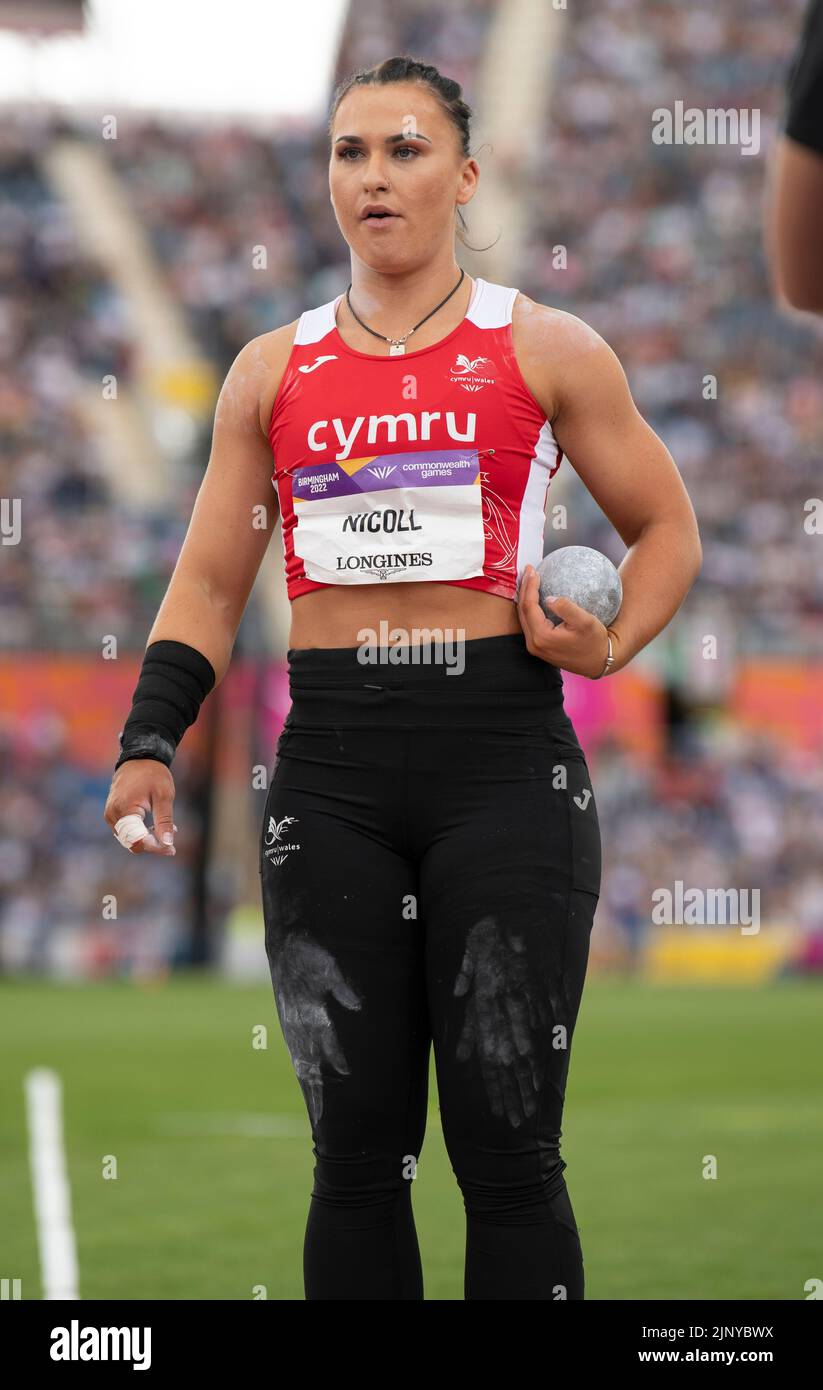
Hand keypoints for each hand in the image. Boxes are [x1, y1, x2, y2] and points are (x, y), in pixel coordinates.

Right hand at [104, 760, 176, 855]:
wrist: (139, 757)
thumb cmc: (153, 774)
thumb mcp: (164, 796)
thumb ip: (164, 821)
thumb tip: (167, 844)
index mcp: (124, 810)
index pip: (138, 841)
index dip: (155, 848)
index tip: (172, 849)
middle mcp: (113, 815)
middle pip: (132, 843)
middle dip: (153, 844)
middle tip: (173, 840)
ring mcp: (111, 815)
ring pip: (129, 839)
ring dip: (147, 839)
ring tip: (167, 830)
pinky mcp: (113, 814)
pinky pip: (126, 831)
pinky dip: (141, 832)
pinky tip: (155, 826)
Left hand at [516, 564, 616, 678]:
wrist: (598, 662)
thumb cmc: (594, 641)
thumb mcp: (586, 622)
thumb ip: (567, 608)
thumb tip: (549, 598)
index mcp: (542, 637)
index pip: (529, 606)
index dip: (530, 587)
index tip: (533, 570)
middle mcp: (534, 644)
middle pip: (522, 611)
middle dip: (524, 588)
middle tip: (528, 569)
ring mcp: (535, 647)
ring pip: (523, 617)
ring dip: (525, 597)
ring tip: (528, 579)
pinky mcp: (539, 647)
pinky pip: (529, 623)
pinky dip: (529, 607)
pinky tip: (534, 596)